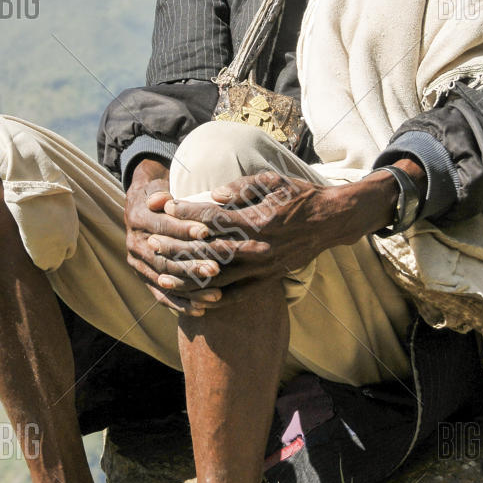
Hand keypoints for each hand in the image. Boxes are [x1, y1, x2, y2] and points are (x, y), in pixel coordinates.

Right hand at [124, 160, 223, 316]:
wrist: (143, 205)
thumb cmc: (163, 194)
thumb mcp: (161, 187)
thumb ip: (164, 194)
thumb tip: (162, 199)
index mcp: (137, 218)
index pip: (162, 226)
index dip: (184, 229)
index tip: (207, 232)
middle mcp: (134, 243)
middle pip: (164, 257)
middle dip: (191, 264)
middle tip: (217, 269)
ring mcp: (137, 263)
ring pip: (165, 279)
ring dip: (191, 288)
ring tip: (216, 295)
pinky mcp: (144, 278)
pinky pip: (161, 296)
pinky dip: (180, 305)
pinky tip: (201, 310)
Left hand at [158, 167, 401, 293]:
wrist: (329, 221)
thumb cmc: (298, 196)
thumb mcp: (272, 180)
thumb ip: (240, 187)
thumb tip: (211, 195)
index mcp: (257, 220)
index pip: (212, 218)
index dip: (186, 213)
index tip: (166, 208)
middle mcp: (258, 248)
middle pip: (208, 250)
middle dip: (178, 247)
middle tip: (153, 244)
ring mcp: (262, 268)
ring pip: (218, 278)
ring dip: (188, 278)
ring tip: (163, 276)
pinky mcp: (267, 281)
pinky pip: (236, 296)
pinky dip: (213, 300)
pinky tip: (193, 301)